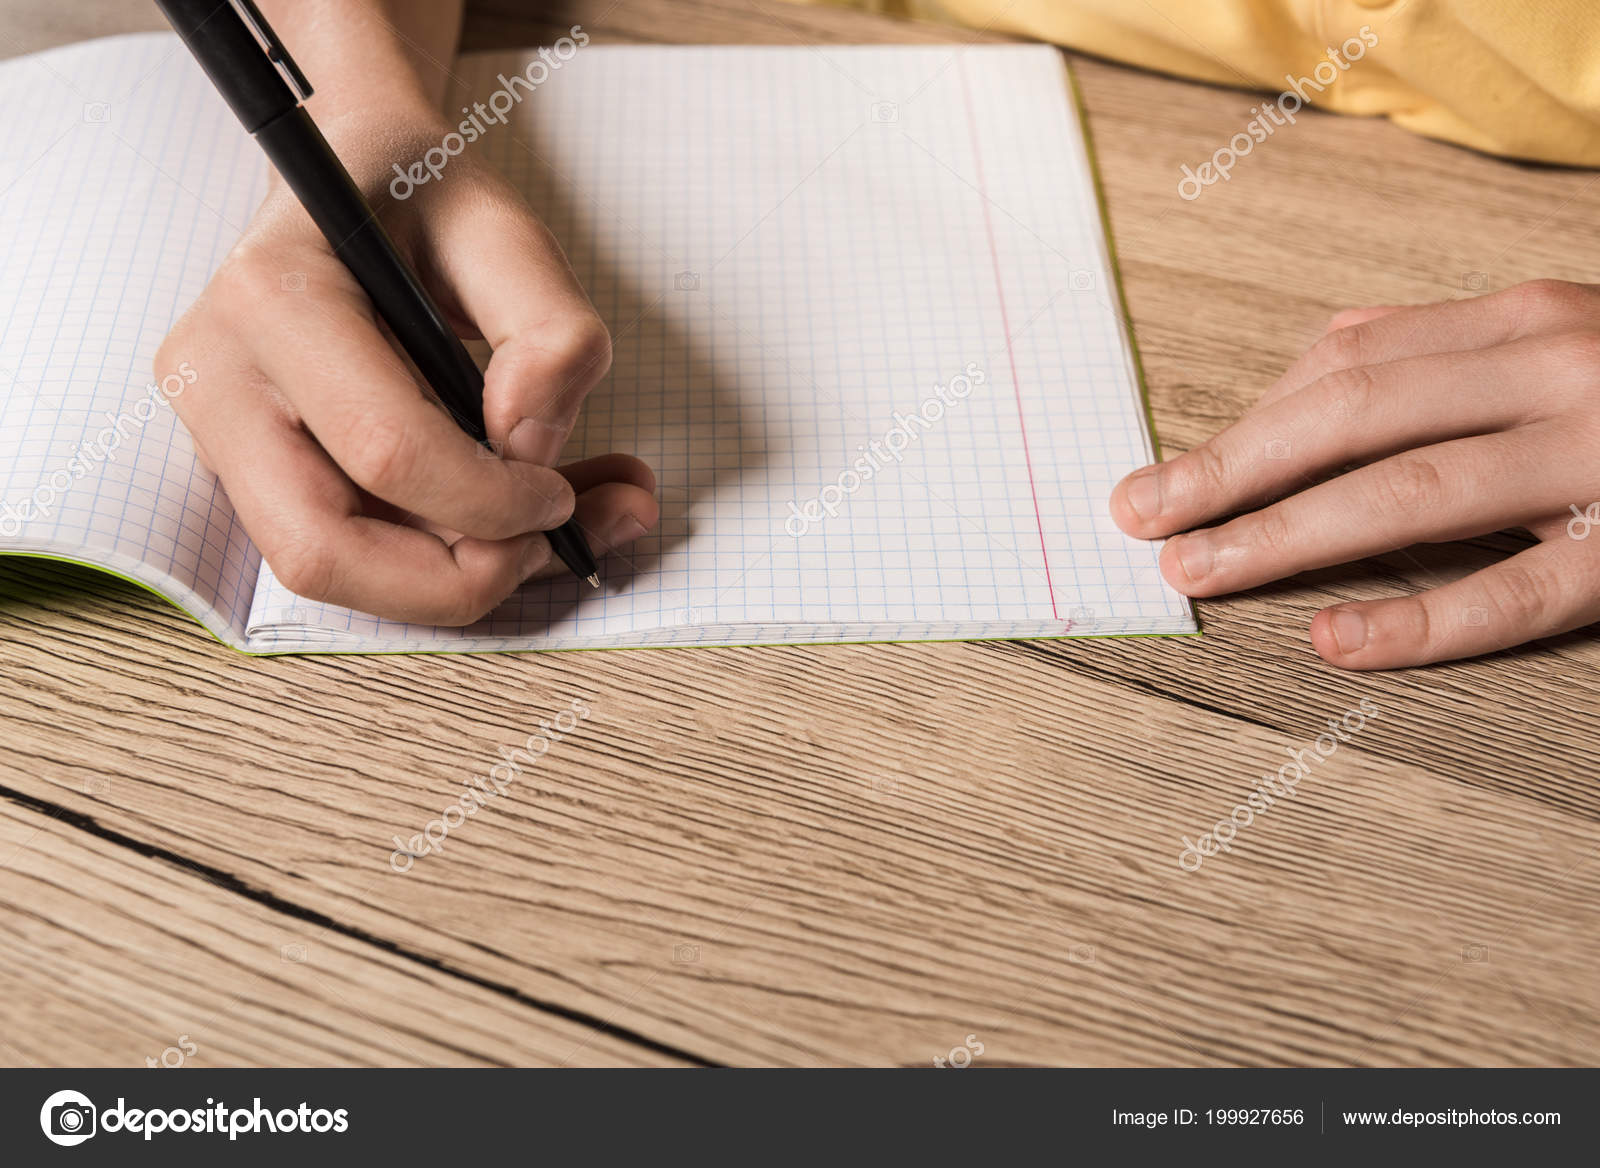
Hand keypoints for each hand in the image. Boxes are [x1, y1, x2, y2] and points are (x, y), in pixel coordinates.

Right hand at [155, 116, 656, 625]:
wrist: (349, 177)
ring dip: (454, 580)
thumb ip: (548, 325)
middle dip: (453, 579)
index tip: (561, 494)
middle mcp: (217, 377)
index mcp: (273, 298)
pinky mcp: (246, 471)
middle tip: (549, 548)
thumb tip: (529, 441)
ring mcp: (217, 432)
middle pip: (322, 552)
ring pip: (328, 570)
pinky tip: (518, 518)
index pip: (385, 451)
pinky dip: (438, 560)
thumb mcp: (506, 227)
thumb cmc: (421, 196)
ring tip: (564, 528)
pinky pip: (343, 551)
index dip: (491, 501)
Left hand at [1111, 280, 1599, 668]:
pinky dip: (1420, 621)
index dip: (1241, 427)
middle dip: (1231, 473)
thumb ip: (1432, 363)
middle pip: (1351, 417)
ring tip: (1198, 571)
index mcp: (1519, 318)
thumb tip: (1281, 411)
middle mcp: (1554, 367)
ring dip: (1285, 536)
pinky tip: (1338, 645)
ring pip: (1412, 494)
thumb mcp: (1543, 344)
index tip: (1166, 478)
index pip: (1344, 367)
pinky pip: (1517, 591)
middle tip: (1143, 522)